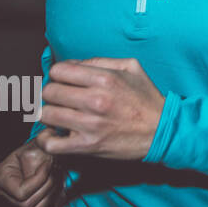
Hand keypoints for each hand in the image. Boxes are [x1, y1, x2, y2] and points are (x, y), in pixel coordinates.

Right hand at [0, 140, 58, 206]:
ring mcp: (13, 201)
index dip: (39, 180)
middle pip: (26, 204)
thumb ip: (37, 161)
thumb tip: (42, 174)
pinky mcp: (26, 205)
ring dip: (50, 194)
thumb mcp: (37, 146)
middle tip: (56, 171)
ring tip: (56, 177)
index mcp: (0, 177)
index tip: (48, 165)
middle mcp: (3, 192)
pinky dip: (50, 199)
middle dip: (46, 187)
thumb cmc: (40, 147)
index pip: (21, 192)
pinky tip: (55, 185)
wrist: (46, 150)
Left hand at [35, 57, 165, 160]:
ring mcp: (90, 124)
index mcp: (105, 78)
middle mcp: (95, 100)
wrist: (162, 130)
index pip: (59, 71)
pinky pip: (50, 143)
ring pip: (46, 114)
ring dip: (50, 114)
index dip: (58, 75)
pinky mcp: (87, 145)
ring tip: (59, 115)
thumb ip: (101, 61)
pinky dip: (46, 139)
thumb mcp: (132, 68)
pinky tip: (55, 134)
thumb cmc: (146, 98)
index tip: (64, 82)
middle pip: (49, 92)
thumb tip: (73, 64)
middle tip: (61, 99)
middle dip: (52, 94)